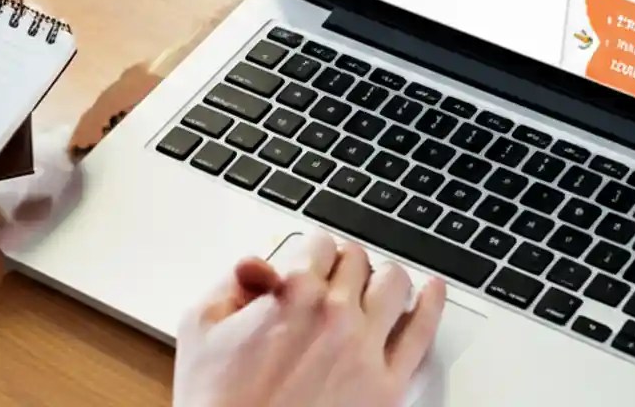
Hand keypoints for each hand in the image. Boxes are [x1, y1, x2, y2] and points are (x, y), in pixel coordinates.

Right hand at [174, 231, 447, 406]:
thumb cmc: (216, 403)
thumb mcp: (200, 327)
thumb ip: (230, 283)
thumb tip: (256, 264)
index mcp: (291, 294)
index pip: (317, 244)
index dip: (311, 251)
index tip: (311, 260)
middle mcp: (334, 314)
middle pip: (357, 260)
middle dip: (345, 263)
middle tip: (338, 276)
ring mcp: (365, 350)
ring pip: (394, 284)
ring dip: (383, 278)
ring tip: (380, 283)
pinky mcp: (387, 388)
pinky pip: (422, 333)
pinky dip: (432, 305)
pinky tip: (433, 293)